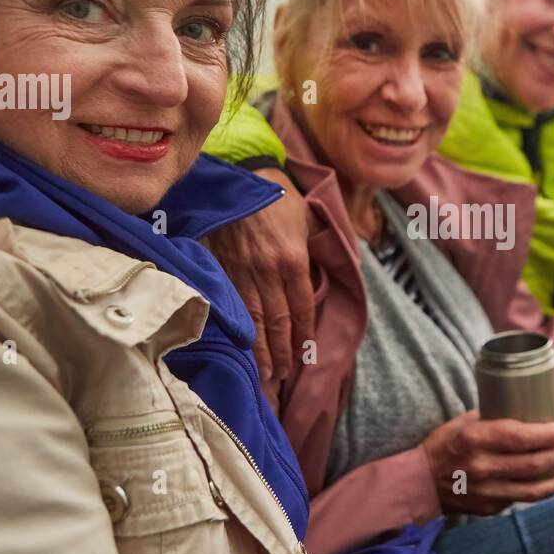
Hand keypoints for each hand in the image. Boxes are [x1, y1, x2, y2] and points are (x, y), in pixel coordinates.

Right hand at [206, 168, 315, 381]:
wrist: (241, 179)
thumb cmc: (281, 200)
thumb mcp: (309, 221)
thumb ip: (318, 251)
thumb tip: (329, 276)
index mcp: (293, 259)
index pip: (301, 307)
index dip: (302, 334)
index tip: (304, 354)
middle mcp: (268, 270)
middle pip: (277, 320)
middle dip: (282, 351)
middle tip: (284, 374)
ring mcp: (243, 271)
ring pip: (253, 319)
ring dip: (261, 349)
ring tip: (266, 373)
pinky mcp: (224, 269)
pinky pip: (234, 306)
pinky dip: (239, 330)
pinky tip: (243, 346)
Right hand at [420, 410, 553, 514]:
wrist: (421, 482)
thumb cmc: (445, 444)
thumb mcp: (464, 422)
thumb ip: (494, 418)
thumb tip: (529, 410)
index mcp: (474, 439)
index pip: (521, 437)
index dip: (550, 434)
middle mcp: (481, 467)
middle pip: (534, 463)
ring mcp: (486, 491)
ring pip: (534, 489)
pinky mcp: (489, 508)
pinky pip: (522, 499)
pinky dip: (542, 490)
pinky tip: (553, 481)